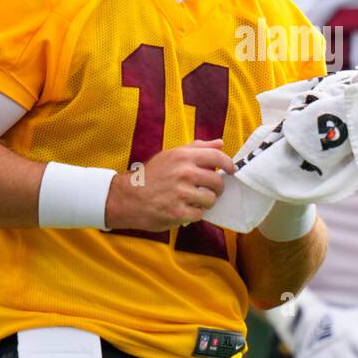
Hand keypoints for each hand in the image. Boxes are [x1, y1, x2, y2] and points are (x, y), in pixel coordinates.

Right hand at [104, 139, 234, 231]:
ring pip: (211, 199)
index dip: (228, 164)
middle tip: (208, 190)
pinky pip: (200, 214)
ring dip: (205, 202)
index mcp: (183, 156)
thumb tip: (220, 143)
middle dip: (217, 188)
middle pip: (217, 182)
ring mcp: (181, 194)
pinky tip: (184, 209)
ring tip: (194, 200)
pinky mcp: (178, 213)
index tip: (231, 170)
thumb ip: (197, 148)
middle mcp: (184, 173)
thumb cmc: (151, 176)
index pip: (216, 157)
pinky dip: (195, 214)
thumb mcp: (170, 155)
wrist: (127, 197)